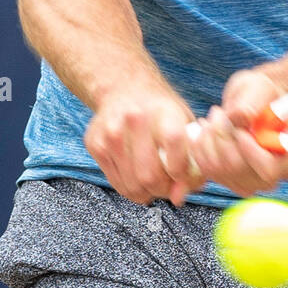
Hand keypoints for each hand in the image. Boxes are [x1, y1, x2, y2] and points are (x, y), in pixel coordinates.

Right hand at [83, 84, 204, 207]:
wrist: (125, 88)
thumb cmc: (162, 111)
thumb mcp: (185, 126)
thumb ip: (192, 163)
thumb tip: (179, 198)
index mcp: (164, 112)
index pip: (175, 153)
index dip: (181, 174)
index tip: (182, 174)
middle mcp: (134, 119)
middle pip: (150, 177)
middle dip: (164, 190)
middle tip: (168, 185)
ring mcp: (111, 133)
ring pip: (132, 186)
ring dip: (148, 193)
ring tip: (155, 182)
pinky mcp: (95, 144)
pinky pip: (117, 184)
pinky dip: (131, 189)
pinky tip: (138, 176)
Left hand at [188, 66, 287, 197]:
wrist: (252, 101)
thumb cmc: (261, 93)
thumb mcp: (260, 88)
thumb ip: (253, 101)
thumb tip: (239, 117)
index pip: (270, 169)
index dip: (250, 152)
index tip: (239, 131)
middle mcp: (275, 174)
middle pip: (241, 171)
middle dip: (223, 140)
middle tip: (218, 112)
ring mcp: (253, 181)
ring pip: (222, 172)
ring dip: (209, 141)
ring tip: (213, 117)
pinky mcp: (232, 180)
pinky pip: (209, 171)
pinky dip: (201, 148)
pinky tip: (204, 130)